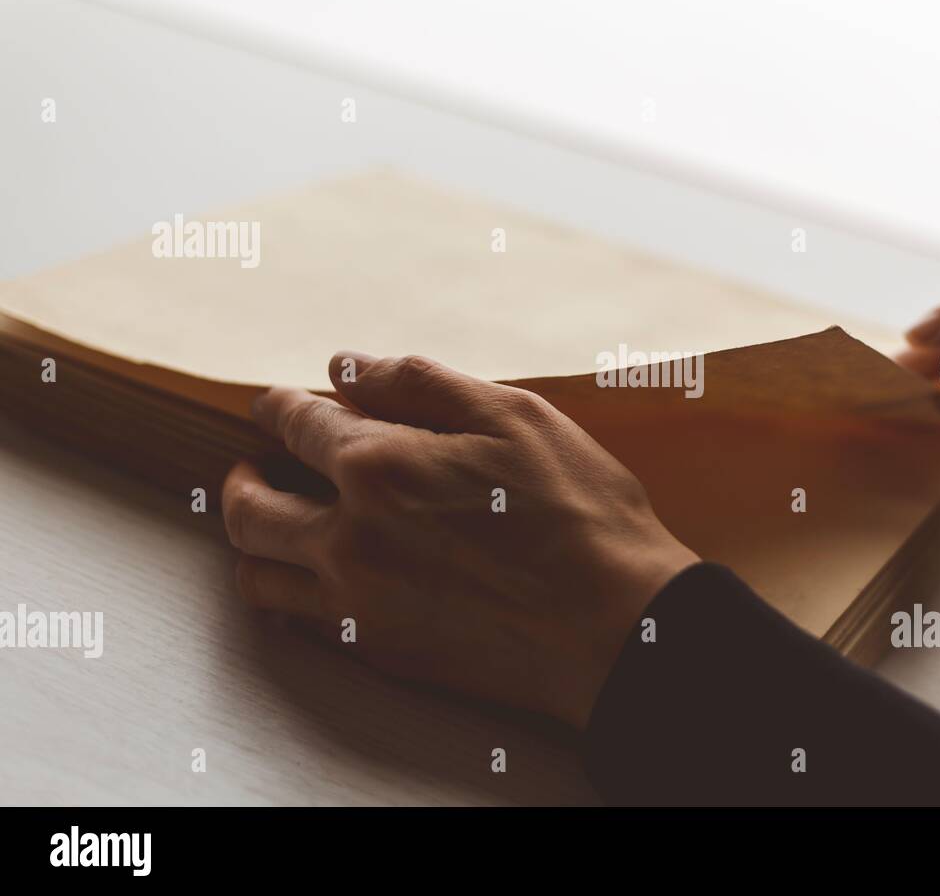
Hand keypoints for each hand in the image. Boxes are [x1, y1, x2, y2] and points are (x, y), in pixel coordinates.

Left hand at [221, 353, 698, 728]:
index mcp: (378, 468)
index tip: (275, 406)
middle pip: (248, 509)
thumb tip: (348, 366)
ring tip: (276, 525)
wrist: (619, 632)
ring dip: (255, 542)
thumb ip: (423, 383)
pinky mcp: (381, 653)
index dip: (278, 408)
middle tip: (253, 469)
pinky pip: (301, 624)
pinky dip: (291, 594)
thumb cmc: (581, 516)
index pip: (295, 426)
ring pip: (258, 578)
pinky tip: (319, 580)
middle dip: (241, 479)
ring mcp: (358, 605)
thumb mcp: (515, 418)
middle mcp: (349, 540)